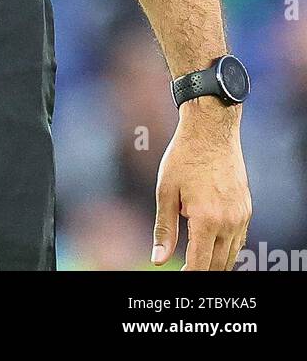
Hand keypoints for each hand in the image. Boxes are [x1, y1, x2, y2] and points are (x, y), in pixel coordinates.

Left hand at [152, 100, 250, 269]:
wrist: (212, 130)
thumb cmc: (184, 157)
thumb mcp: (165, 191)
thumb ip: (164, 229)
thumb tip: (158, 259)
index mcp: (206, 219)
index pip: (200, 264)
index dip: (188, 274)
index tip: (178, 275)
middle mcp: (229, 221)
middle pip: (218, 265)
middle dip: (202, 271)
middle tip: (184, 270)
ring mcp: (241, 216)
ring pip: (231, 255)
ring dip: (215, 262)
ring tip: (196, 260)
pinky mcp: (246, 209)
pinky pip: (239, 240)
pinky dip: (226, 248)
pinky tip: (211, 244)